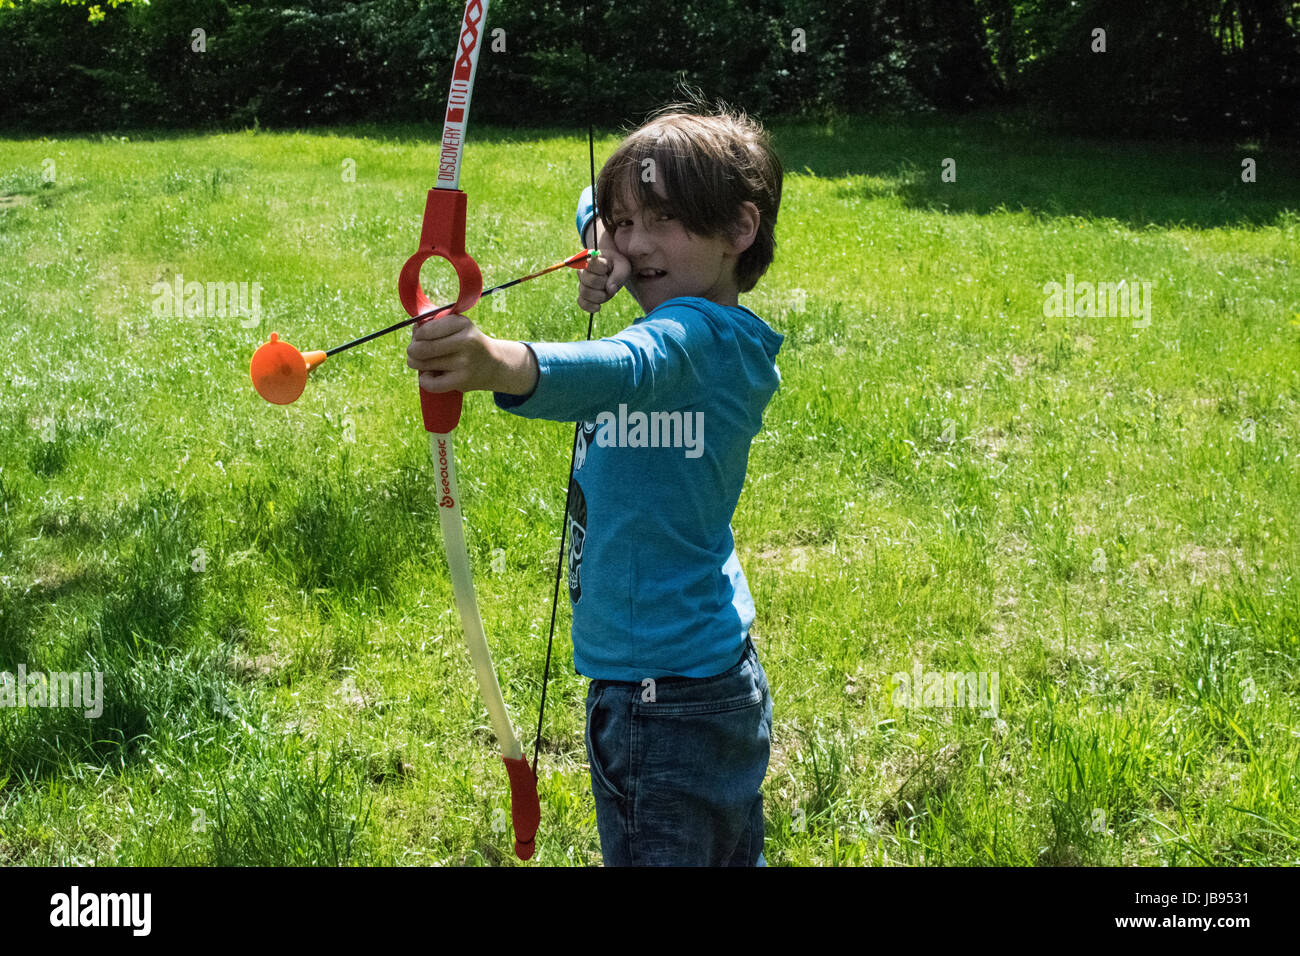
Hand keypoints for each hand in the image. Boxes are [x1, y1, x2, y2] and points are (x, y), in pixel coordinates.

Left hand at [407, 313, 538, 395]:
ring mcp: (465, 362)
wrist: (493, 364)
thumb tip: (415, 330)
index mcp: (462, 323)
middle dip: (412, 351)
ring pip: (424, 364)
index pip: (425, 330)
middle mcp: (466, 341)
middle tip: (413, 352)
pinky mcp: (463, 381)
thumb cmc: (466, 342)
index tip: (419, 338)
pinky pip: (432, 384)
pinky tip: (428, 376)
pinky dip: (424, 381)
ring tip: (422, 363)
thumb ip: (433, 324)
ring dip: (416, 364)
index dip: (417, 335)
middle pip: (422, 349)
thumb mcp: (456, 326)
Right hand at [577, 222, 629, 313]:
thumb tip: (609, 289)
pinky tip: (599, 307)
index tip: (608, 268)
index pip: (591, 264)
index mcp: (592, 259)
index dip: (601, 269)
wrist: (616, 272)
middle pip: (588, 280)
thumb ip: (617, 275)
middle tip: (609, 281)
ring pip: (585, 292)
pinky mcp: (583, 295)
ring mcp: (582, 283)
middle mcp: (583, 270)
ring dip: (600, 296)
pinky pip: (581, 302)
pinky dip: (590, 306)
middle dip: (603, 284)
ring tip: (608, 292)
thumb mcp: (623, 267)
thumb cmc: (619, 267)